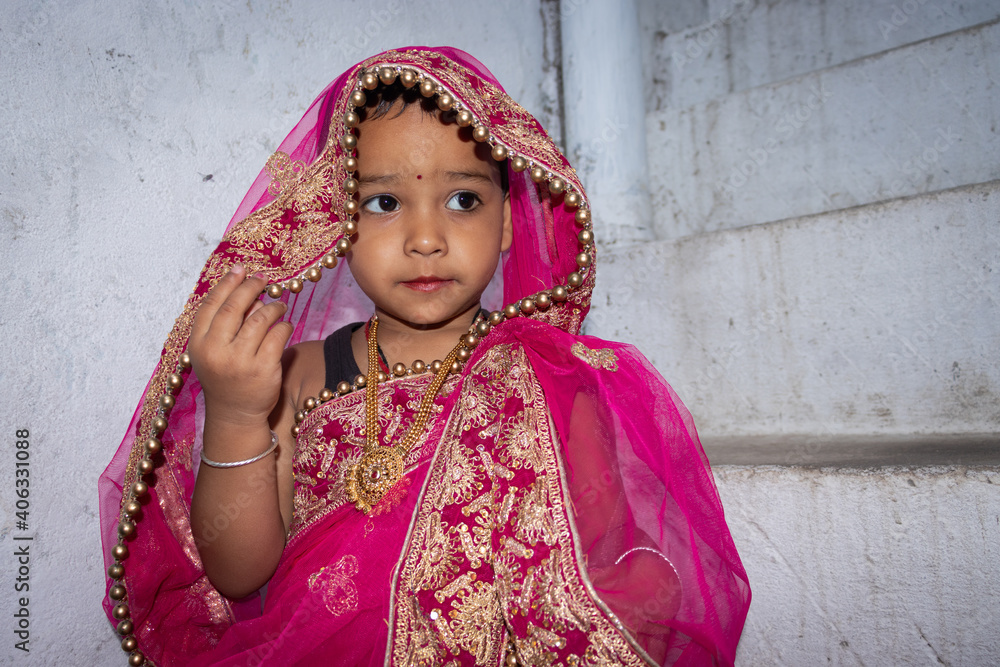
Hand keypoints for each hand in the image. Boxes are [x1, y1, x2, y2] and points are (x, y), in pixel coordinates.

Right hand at [188, 265, 291, 426]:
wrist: (235, 415)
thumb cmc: (226, 377)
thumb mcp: (215, 352)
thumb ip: (226, 324)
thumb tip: (250, 292)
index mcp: (198, 344)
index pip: (210, 305)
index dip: (226, 284)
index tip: (239, 270)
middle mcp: (216, 351)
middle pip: (234, 307)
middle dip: (251, 288)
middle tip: (264, 280)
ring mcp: (239, 361)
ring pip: (259, 319)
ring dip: (272, 307)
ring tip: (279, 306)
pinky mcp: (263, 369)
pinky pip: (278, 335)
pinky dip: (284, 326)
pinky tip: (286, 325)